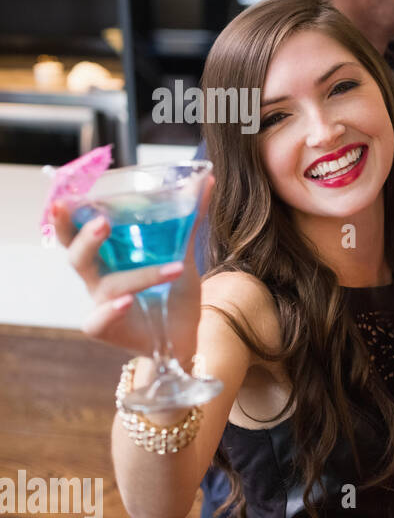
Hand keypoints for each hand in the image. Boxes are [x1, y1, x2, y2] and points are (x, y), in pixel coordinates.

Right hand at [50, 175, 210, 358]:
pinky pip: (100, 319)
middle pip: (77, 256)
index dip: (66, 217)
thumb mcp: (183, 255)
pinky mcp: (106, 329)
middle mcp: (98, 279)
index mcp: (107, 257)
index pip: (78, 232)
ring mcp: (100, 304)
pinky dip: (114, 309)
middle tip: (101, 221)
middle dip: (84, 237)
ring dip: (141, 275)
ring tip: (173, 268)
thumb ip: (189, 221)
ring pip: (109, 286)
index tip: (63, 198)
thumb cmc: (172, 294)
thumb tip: (206, 179)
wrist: (181, 338)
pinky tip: (128, 301)